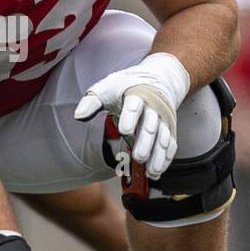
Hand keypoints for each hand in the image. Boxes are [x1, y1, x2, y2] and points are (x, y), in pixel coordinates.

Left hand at [74, 52, 189, 178]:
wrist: (158, 79)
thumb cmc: (127, 86)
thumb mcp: (108, 88)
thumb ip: (92, 101)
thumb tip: (79, 116)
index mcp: (136, 94)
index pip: (134, 105)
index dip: (130, 117)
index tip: (124, 130)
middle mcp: (153, 107)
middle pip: (151, 125)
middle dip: (145, 142)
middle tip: (138, 157)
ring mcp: (163, 119)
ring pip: (163, 138)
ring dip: (158, 156)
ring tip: (150, 172)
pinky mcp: (170, 128)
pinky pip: (170, 144)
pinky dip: (165, 159)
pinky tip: (156, 172)